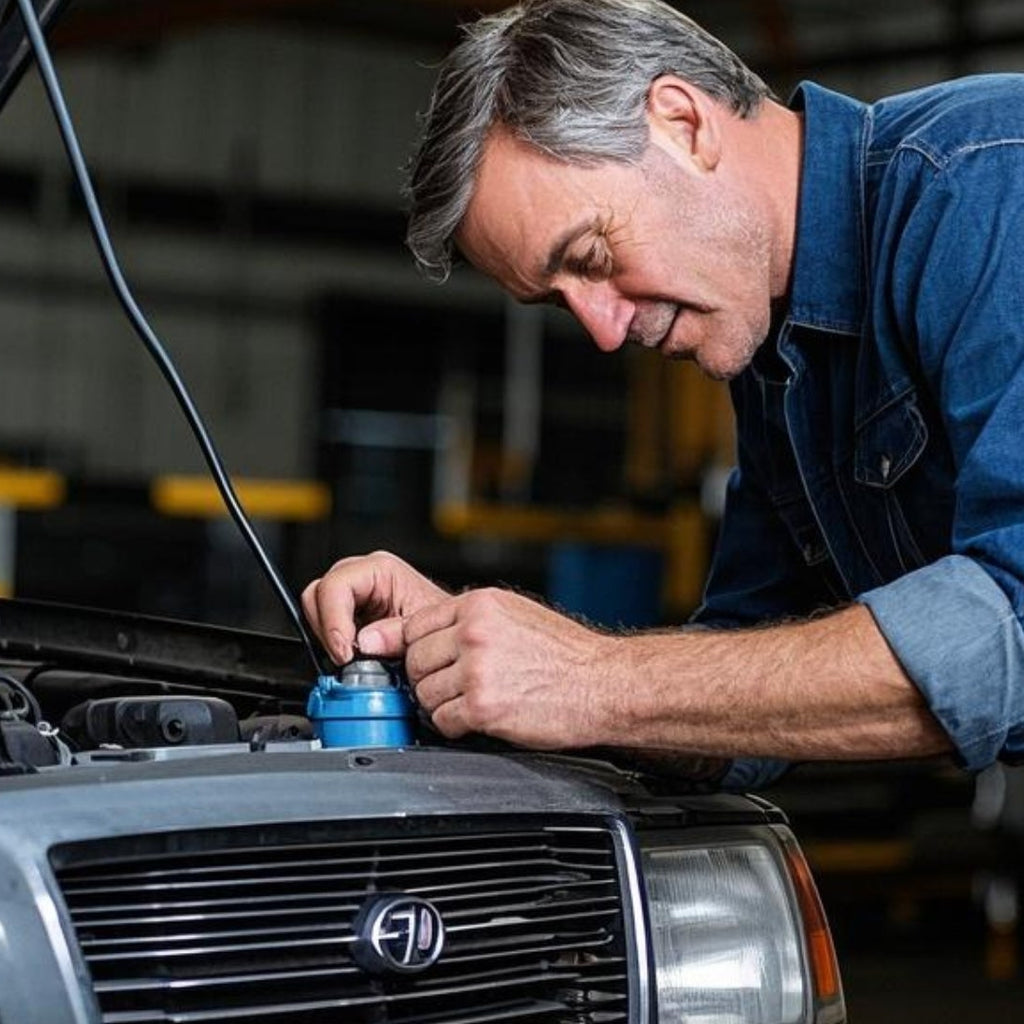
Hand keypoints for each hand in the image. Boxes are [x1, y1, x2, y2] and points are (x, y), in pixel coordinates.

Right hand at [302, 550, 447, 663]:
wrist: (449, 633)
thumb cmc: (442, 623)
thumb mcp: (422, 628)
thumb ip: (393, 633)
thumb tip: (362, 643)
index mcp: (380, 570)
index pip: (335, 586)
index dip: (333, 621)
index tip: (344, 652)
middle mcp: (362, 577)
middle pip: (318, 595)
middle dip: (328, 630)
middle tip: (345, 657)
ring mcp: (352, 594)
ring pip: (316, 610)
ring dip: (328, 638)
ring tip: (351, 657)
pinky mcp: (348, 613)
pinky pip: (324, 625)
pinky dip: (332, 643)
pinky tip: (352, 655)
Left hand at [401, 587, 616, 747]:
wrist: (605, 684)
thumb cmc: (566, 653)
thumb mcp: (512, 616)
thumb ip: (462, 621)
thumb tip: (401, 632)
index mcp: (479, 605)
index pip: (415, 626)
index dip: (421, 649)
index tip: (435, 662)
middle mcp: (474, 633)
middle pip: (415, 661)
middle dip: (430, 678)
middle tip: (457, 686)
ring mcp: (477, 670)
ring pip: (424, 694)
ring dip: (443, 705)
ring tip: (474, 702)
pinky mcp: (483, 707)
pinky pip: (442, 721)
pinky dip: (455, 726)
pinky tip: (480, 719)